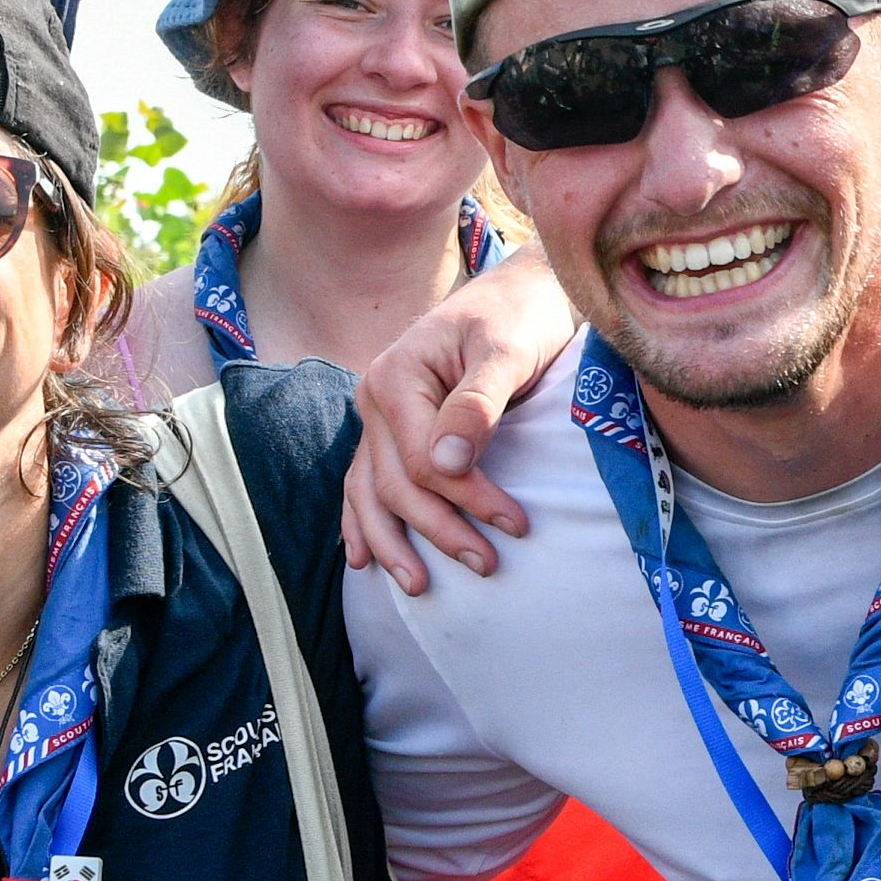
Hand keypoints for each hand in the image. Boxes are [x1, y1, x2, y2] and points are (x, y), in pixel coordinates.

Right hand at [346, 248, 576, 589]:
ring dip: (393, 542)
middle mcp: (374, 398)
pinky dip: (362, 521)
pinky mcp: (389, 430)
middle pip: (395, 483)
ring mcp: (376, 417)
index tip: (516, 524)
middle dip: (439, 529)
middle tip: (488, 566)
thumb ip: (478, 404)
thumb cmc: (518, 318)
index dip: (466, 496)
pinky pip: (365, 482)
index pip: (422, 459)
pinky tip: (363, 559)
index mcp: (395, 377)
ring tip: (420, 586)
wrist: (517, 294)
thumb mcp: (506, 352)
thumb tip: (445, 464)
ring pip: (370, 492)